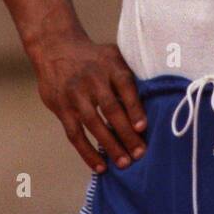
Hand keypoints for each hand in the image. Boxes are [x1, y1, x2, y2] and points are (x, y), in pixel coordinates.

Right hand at [32, 33, 146, 171]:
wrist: (55, 48)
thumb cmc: (94, 58)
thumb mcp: (114, 55)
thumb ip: (131, 74)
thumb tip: (157, 98)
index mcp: (110, 65)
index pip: (125, 87)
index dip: (134, 108)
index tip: (143, 127)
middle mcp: (92, 80)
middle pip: (110, 109)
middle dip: (126, 134)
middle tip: (140, 154)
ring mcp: (75, 95)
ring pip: (93, 124)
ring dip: (109, 146)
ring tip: (124, 163)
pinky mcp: (61, 108)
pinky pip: (75, 134)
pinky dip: (87, 152)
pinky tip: (100, 166)